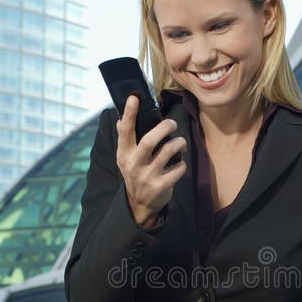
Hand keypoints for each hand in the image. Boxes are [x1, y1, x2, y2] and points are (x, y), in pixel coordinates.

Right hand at [116, 94, 187, 224]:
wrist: (139, 205)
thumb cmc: (135, 174)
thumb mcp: (125, 158)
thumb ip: (124, 139)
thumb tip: (120, 118)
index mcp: (124, 154)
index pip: (125, 131)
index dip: (129, 113)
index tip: (134, 97)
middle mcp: (134, 164)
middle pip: (149, 140)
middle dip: (164, 127)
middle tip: (172, 124)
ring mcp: (147, 176)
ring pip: (168, 151)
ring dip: (179, 143)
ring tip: (181, 142)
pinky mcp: (161, 186)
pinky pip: (178, 168)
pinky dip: (182, 163)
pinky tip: (179, 163)